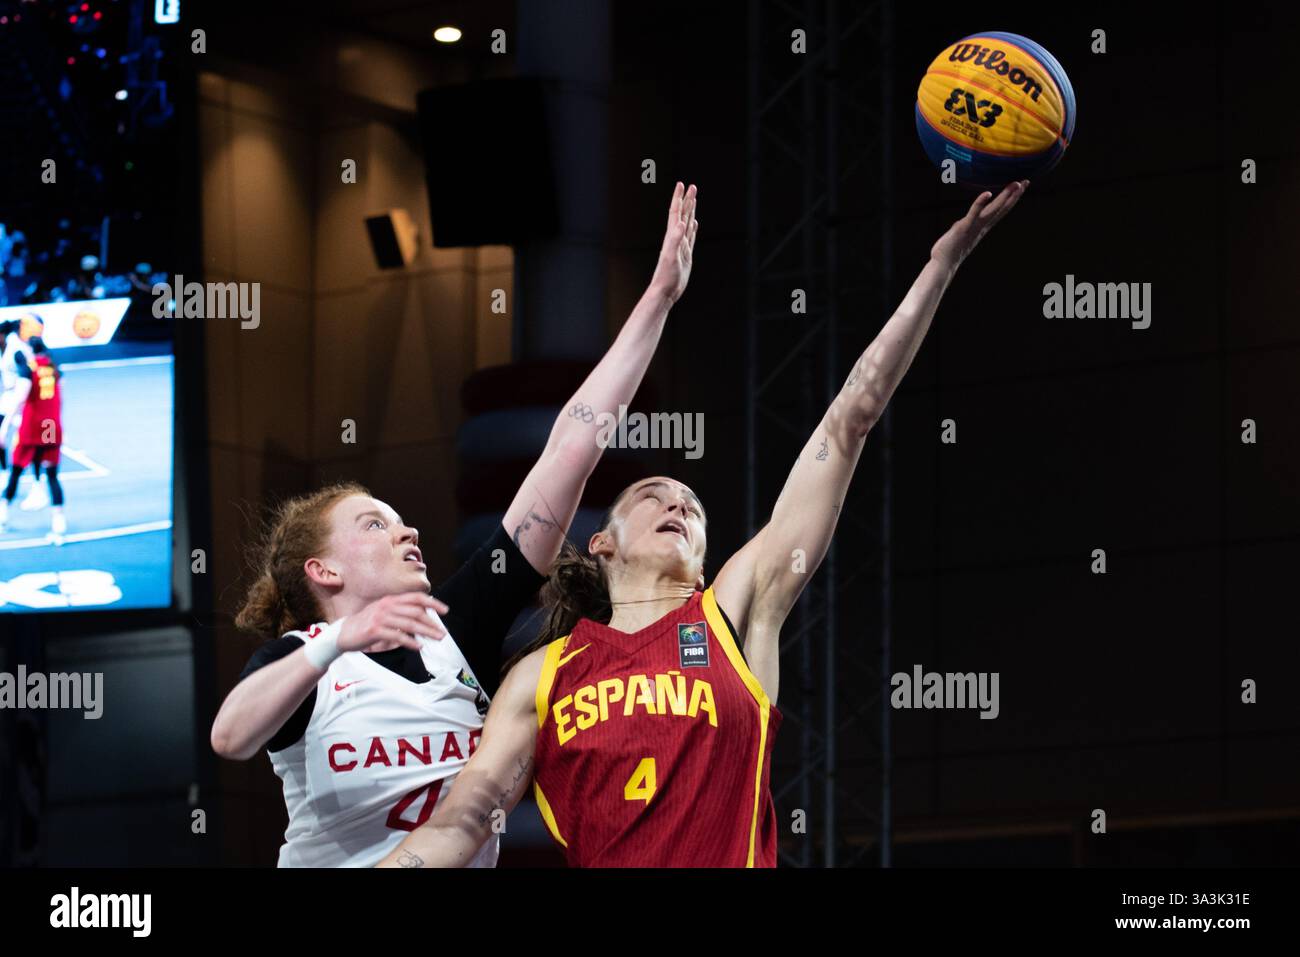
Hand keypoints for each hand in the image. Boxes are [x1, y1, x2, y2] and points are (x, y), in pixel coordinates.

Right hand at [336, 593, 448, 652]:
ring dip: (426, 632)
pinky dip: (410, 642)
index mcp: (390, 600)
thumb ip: (400, 611)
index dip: (432, 603)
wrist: (343, 633)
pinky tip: (418, 646)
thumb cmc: (366, 624)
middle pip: (416, 613)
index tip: (445, 610)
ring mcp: (380, 618)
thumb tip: (422, 615)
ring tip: (436, 639)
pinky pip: (397, 636)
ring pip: (409, 624)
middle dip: (432, 623)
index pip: (416, 598)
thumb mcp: (383, 612)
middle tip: (442, 632)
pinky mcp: (375, 630)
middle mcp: (386, 606)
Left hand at [649, 182, 698, 302]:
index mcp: (672, 236)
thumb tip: (681, 223)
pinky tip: (694, 223)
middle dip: (687, 200)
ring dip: (690, 211)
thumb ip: (676, 239)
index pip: (676, 212)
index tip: (682, 184)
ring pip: (686, 223)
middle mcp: (675, 238)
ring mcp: (681, 246)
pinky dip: (693, 228)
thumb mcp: (672, 257)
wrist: (665, 291)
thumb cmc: (666, 276)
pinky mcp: (685, 254)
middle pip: (682, 214)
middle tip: (692, 186)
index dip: (678, 198)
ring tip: (693, 199)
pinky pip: (690, 237)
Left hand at [930, 180, 1026, 269]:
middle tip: (1026, 182)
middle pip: (1001, 208)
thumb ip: (967, 225)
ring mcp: (974, 227)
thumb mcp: (962, 232)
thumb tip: (966, 221)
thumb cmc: (951, 248)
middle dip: (1014, 195)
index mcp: (983, 226)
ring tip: (1016, 184)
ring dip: (1004, 197)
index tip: (1022, 186)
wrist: (943, 264)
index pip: (1001, 209)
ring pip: (993, 210)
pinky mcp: (963, 228)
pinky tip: (988, 193)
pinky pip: (973, 213)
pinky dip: (980, 203)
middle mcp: (982, 226)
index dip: (1012, 198)